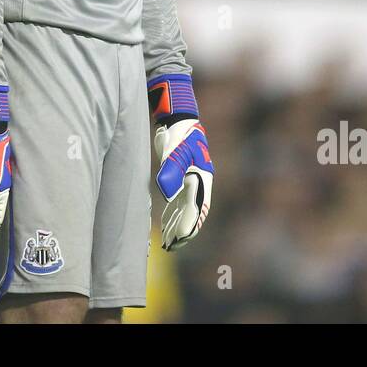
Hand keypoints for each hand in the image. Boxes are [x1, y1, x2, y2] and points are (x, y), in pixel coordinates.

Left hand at [153, 117, 212, 250]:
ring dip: (178, 225)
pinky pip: (179, 202)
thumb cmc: (179, 134)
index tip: (180, 238)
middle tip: (172, 246)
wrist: (180, 120)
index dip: (189, 224)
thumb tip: (167, 194)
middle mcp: (198, 183)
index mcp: (201, 179)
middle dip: (183, 230)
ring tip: (168, 242)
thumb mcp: (174, 151)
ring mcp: (191, 182)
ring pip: (186, 209)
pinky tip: (166, 224)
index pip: (195, 207)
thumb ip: (171, 171)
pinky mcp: (182, 179)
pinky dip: (173, 214)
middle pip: (192, 212)